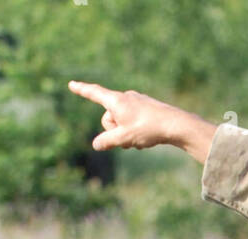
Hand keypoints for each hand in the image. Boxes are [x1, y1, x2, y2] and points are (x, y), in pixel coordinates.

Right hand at [67, 80, 216, 161]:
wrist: (176, 125)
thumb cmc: (148, 128)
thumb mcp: (123, 138)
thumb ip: (107, 141)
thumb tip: (96, 145)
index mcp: (116, 101)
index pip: (94, 94)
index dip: (82, 90)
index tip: (71, 84)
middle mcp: (125, 98)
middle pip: (109, 118)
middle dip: (114, 131)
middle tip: (127, 139)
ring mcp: (137, 102)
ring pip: (122, 122)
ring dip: (126, 134)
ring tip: (141, 139)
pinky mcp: (147, 108)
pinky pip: (133, 122)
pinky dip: (136, 132)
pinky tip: (148, 138)